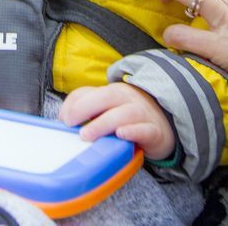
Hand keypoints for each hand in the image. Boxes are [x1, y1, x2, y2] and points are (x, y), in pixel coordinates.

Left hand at [60, 82, 175, 159]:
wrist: (164, 125)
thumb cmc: (128, 117)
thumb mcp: (107, 110)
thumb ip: (86, 108)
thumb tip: (63, 118)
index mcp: (112, 92)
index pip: (90, 92)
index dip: (74, 103)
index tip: (64, 119)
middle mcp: (127, 99)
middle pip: (106, 97)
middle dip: (85, 108)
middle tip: (71, 124)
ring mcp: (142, 114)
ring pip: (124, 114)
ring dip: (103, 123)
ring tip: (87, 135)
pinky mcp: (155, 132)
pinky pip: (145, 130)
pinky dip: (133, 131)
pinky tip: (121, 134)